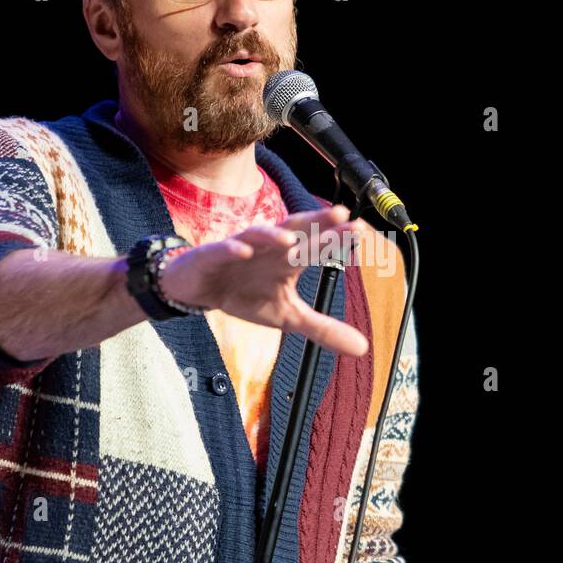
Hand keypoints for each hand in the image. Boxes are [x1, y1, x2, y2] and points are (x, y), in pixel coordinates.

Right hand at [160, 204, 368, 357]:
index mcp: (288, 258)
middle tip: (340, 215)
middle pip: (295, 229)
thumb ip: (324, 328)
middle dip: (316, 222)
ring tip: (291, 240)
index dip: (338, 238)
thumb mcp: (288, 317)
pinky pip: (224, 249)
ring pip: (259, 235)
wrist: (199, 290)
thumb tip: (363, 348)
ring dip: (274, 235)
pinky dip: (234, 249)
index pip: (318, 244)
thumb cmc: (247, 294)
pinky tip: (243, 252)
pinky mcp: (213, 254)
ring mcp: (241, 247)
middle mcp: (268, 247)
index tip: (361, 233)